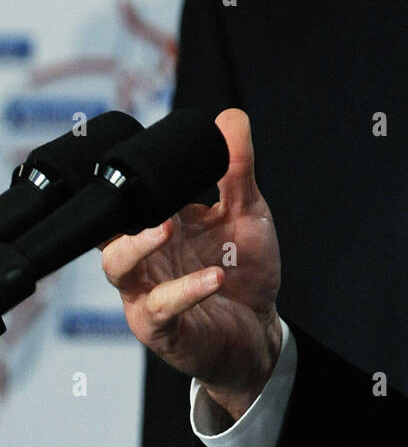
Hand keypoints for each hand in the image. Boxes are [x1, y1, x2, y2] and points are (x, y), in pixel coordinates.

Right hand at [100, 108, 281, 420]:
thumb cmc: (243, 270)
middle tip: (149, 193)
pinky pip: (161, 307)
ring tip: (166, 229)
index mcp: (160, 224)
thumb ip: (237, 168)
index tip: (140, 154)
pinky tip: (214, 277)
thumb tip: (230, 117)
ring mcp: (147, 292)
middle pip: (107, 228)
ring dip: (139, 247)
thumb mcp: (246, 212)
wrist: (260, 329)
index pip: (127, 197)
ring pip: (118, 267)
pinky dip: (185, 290)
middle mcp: (146, 256)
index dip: (125, 178)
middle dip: (119, 211)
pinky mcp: (161, 327)